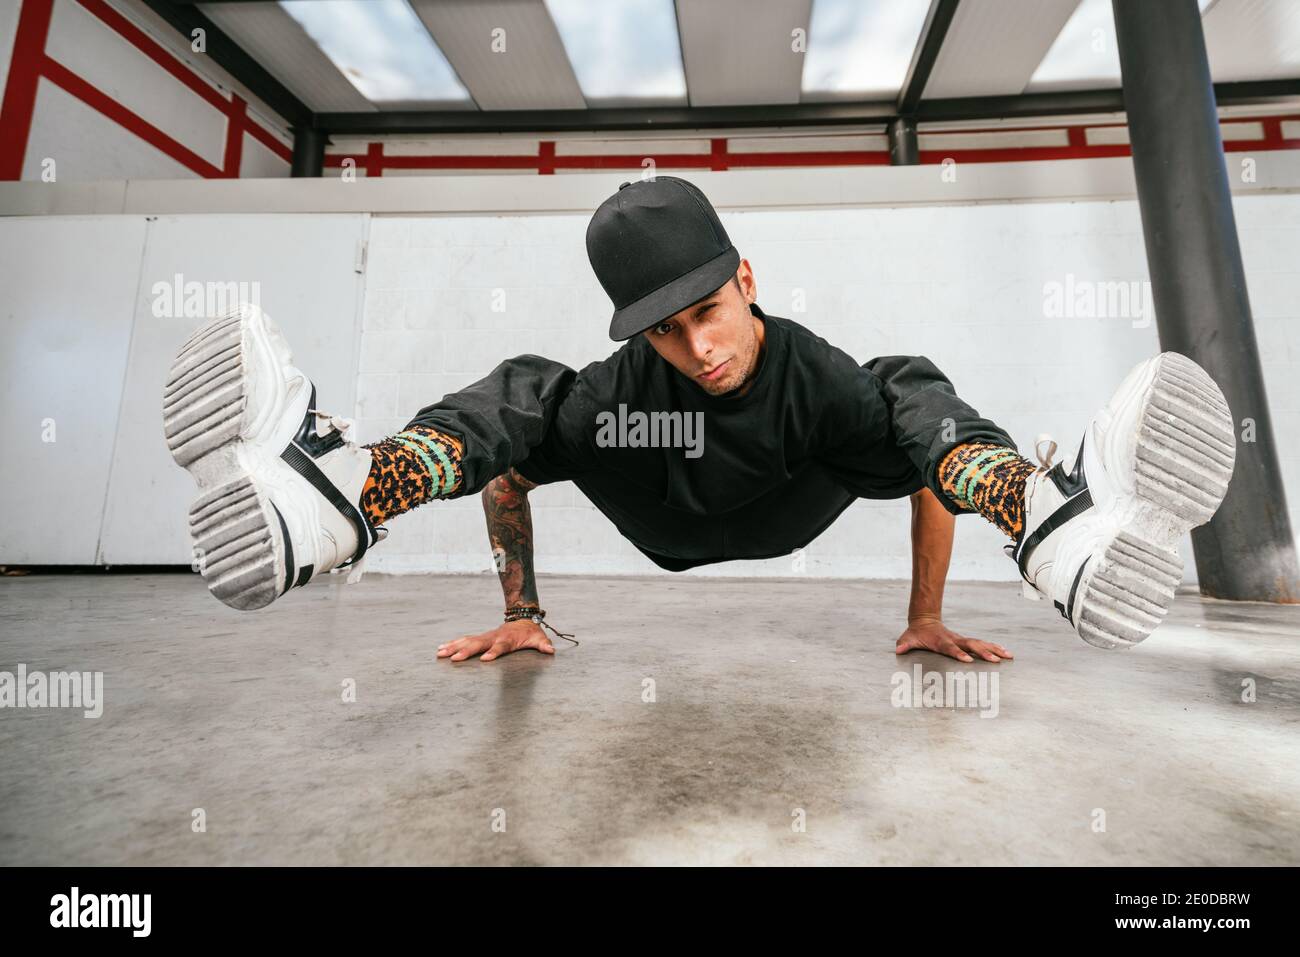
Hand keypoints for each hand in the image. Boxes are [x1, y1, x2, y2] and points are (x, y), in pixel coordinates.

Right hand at [437, 619, 554, 661]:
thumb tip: (551, 650)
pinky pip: (464, 640)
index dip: (494, 652)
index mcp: (507, 639)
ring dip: (453, 647)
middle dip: (466, 651)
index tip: (485, 659)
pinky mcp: (480, 638)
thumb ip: (543, 644)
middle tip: (454, 659)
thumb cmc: (530, 633)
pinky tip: (440, 649)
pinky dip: (452, 644)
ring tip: (440, 653)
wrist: (522, 618)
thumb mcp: (539, 638)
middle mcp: (494, 637)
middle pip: (478, 644)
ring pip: (467, 641)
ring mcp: (485, 636)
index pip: (500, 646)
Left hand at [895, 617, 1012, 662]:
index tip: (967, 660)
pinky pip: (982, 644)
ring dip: (994, 649)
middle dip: (983, 653)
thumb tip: (898, 649)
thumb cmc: (916, 633)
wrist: (925, 621)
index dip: (958, 653)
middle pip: (971, 646)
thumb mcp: (908, 638)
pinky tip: (1006, 653)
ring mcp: (961, 639)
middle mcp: (954, 640)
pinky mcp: (966, 641)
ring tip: (1008, 656)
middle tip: (996, 660)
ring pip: (980, 644)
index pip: (950, 648)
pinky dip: (994, 647)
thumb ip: (904, 644)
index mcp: (941, 641)